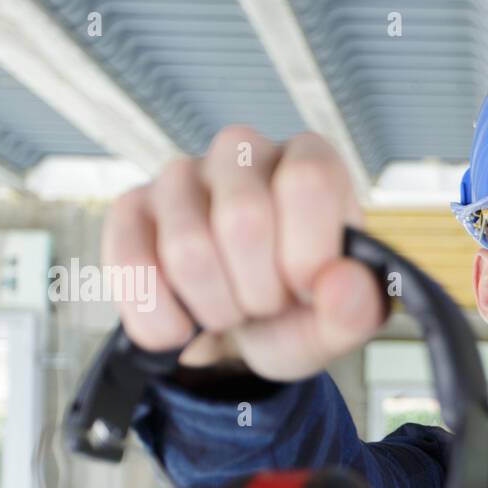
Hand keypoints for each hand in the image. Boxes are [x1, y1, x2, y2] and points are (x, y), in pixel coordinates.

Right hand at [103, 126, 387, 380]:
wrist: (235, 336)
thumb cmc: (293, 312)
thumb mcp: (335, 324)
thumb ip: (357, 309)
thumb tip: (344, 281)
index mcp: (311, 161)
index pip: (307, 180)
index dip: (306, 253)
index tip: (306, 289)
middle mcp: (244, 151)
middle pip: (244, 218)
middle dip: (259, 293)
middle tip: (267, 306)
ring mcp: (181, 175)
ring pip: (188, 249)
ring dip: (215, 309)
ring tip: (230, 310)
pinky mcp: (131, 209)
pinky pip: (132, 267)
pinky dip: (161, 319)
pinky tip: (183, 323)